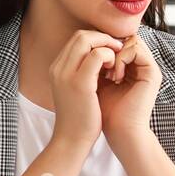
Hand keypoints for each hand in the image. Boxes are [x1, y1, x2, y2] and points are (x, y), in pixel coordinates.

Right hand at [48, 29, 123, 151]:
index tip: (110, 50)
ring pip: (87, 40)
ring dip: (107, 45)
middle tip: (117, 50)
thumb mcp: (75, 91)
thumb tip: (97, 60)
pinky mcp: (80, 82)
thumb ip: (80, 74)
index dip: (96, 39)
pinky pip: (97, 55)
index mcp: (57, 69)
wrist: (71, 141)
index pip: (76, 40)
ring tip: (117, 60)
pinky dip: (110, 56)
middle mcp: (58, 68)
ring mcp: (66, 74)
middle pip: (81, 35)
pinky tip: (115, 70)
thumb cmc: (78, 118)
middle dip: (102, 38)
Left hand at [97, 31, 161, 154]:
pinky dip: (121, 58)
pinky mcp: (152, 73)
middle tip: (99, 67)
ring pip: (130, 40)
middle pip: (123, 37)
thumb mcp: (92, 82)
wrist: (119, 132)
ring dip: (113, 53)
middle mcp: (138, 64)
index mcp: (126, 66)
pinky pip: (136, 50)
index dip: (100, 44)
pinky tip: (114, 77)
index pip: (115, 40)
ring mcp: (147, 68)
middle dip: (107, 47)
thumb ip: (92, 62)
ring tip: (107, 75)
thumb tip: (81, 42)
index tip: (90, 64)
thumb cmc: (102, 112)